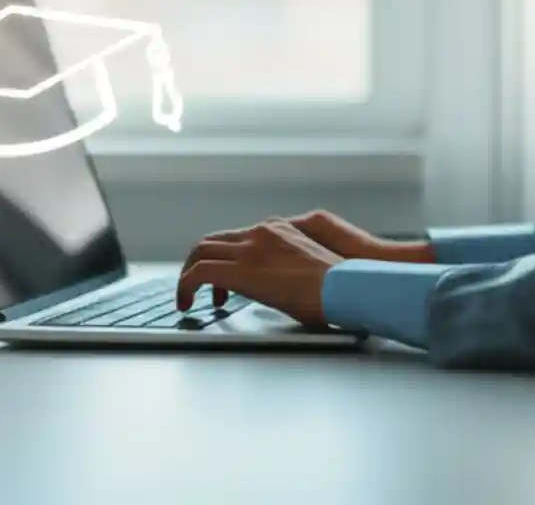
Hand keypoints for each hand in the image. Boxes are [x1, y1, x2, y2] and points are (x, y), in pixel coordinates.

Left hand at [177, 219, 342, 326]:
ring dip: (189, 275)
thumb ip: (292, 264)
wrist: (348, 286)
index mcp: (279, 230)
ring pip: (200, 251)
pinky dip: (186, 286)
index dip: (224, 257)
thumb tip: (285, 283)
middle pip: (212, 240)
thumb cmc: (340, 284)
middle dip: (199, 263)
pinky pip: (199, 272)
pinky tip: (188, 304)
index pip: (238, 236)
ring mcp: (251, 249)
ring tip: (188, 299)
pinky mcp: (242, 270)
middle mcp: (261, 232)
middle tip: (198, 288)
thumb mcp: (313, 265)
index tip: (223, 282)